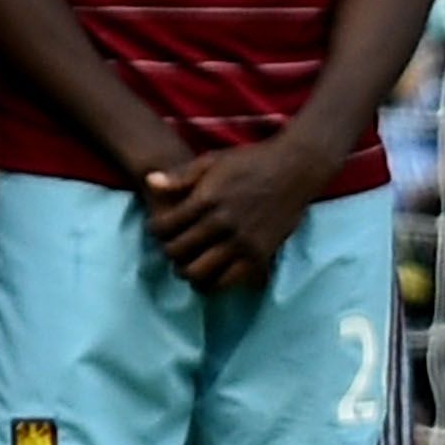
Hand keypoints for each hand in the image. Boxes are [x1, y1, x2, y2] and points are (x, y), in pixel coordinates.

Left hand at [142, 130, 324, 293]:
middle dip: (169, 252)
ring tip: (189, 263)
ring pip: (199, 273)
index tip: (160, 229)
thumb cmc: (252, 161)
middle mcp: (221, 224)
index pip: (164, 228)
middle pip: (177, 253)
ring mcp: (241, 243)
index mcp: (206, 199)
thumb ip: (181, 175)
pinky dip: (214, 283)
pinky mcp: (259, 256)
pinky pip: (228, 282)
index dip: (155, 230)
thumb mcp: (213, 161)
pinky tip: (211, 274)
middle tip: (173, 248)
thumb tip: (149, 182)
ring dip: (188, 271)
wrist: (295, 168)